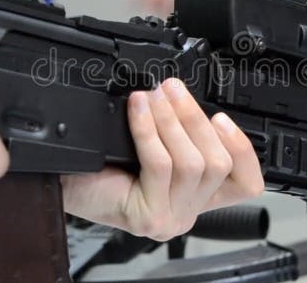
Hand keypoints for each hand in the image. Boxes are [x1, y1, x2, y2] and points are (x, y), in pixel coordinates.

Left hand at [61, 79, 263, 241]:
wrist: (60, 180)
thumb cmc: (100, 164)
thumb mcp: (153, 144)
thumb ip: (180, 133)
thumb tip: (187, 97)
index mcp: (197, 196)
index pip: (245, 184)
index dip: (243, 150)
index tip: (222, 118)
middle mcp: (188, 213)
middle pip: (219, 164)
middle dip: (195, 118)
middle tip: (173, 88)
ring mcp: (170, 218)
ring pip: (192, 163)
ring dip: (173, 120)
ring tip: (156, 95)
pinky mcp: (149, 216)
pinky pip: (160, 164)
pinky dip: (150, 130)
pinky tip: (139, 108)